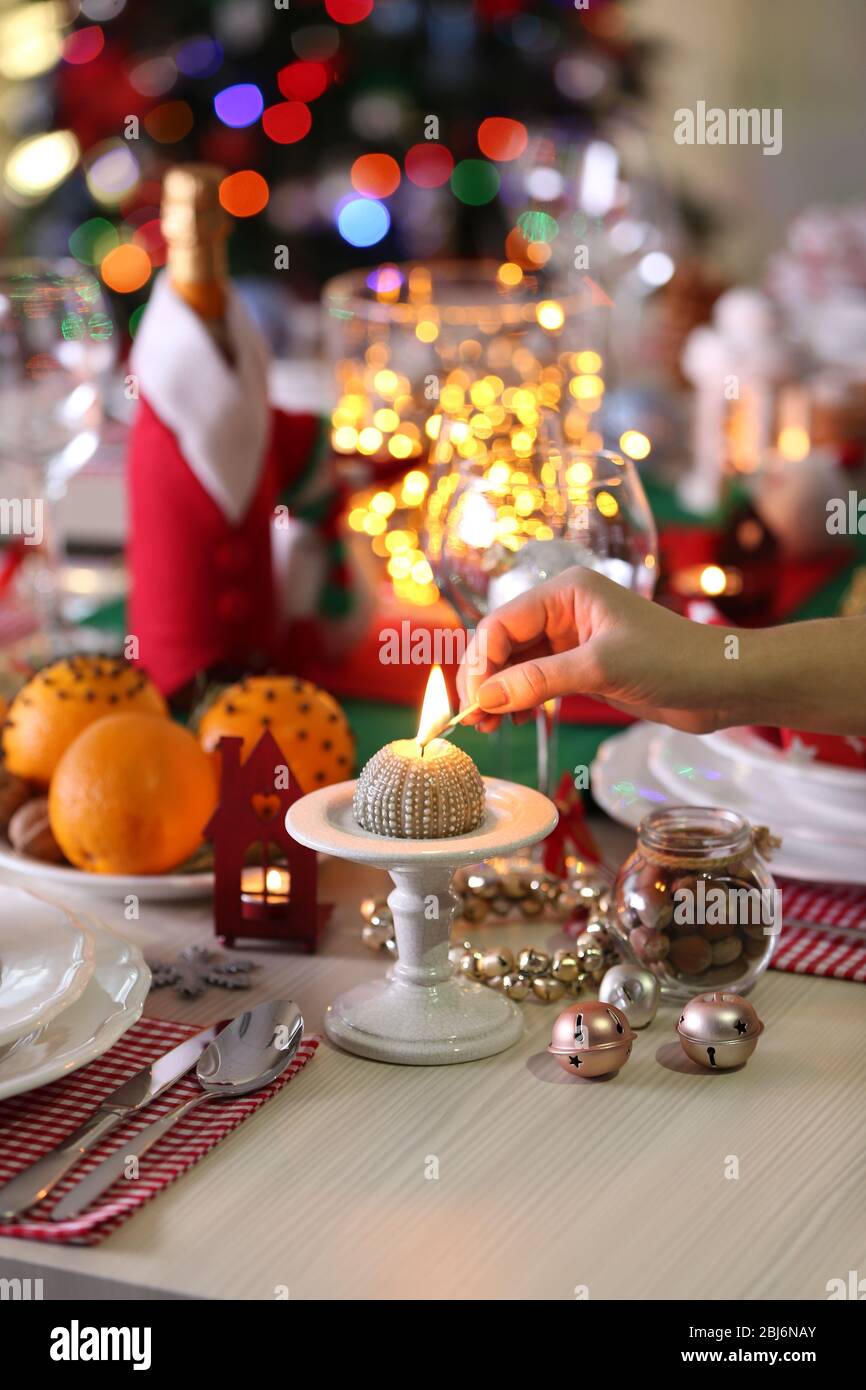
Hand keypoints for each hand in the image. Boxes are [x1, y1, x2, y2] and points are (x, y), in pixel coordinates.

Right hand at [457, 567, 727, 734]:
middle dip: (485, 680)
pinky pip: (537, 679)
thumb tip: (485, 697)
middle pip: (503, 643)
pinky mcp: (584, 666)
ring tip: (490, 726)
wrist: (723, 684)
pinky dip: (521, 698)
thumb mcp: (601, 668)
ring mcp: (573, 639)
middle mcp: (564, 609)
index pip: (501, 624)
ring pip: (517, 663)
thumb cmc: (674, 662)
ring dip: (499, 693)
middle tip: (475, 722)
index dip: (480, 664)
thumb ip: (539, 681)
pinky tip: (516, 719)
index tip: (474, 704)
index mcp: (566, 592)